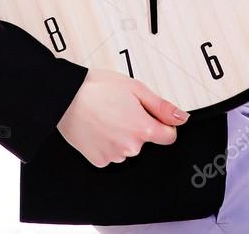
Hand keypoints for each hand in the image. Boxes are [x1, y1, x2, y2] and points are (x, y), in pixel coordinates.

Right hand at [56, 68, 188, 167]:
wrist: (66, 97)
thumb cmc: (98, 88)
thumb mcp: (136, 88)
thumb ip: (161, 106)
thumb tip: (182, 118)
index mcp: (142, 128)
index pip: (169, 136)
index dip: (163, 123)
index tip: (151, 115)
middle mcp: (130, 147)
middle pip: (145, 140)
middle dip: (138, 126)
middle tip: (121, 108)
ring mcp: (113, 156)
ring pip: (127, 147)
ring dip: (122, 135)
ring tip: (106, 115)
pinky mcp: (98, 161)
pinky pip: (111, 153)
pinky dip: (107, 142)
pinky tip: (98, 127)